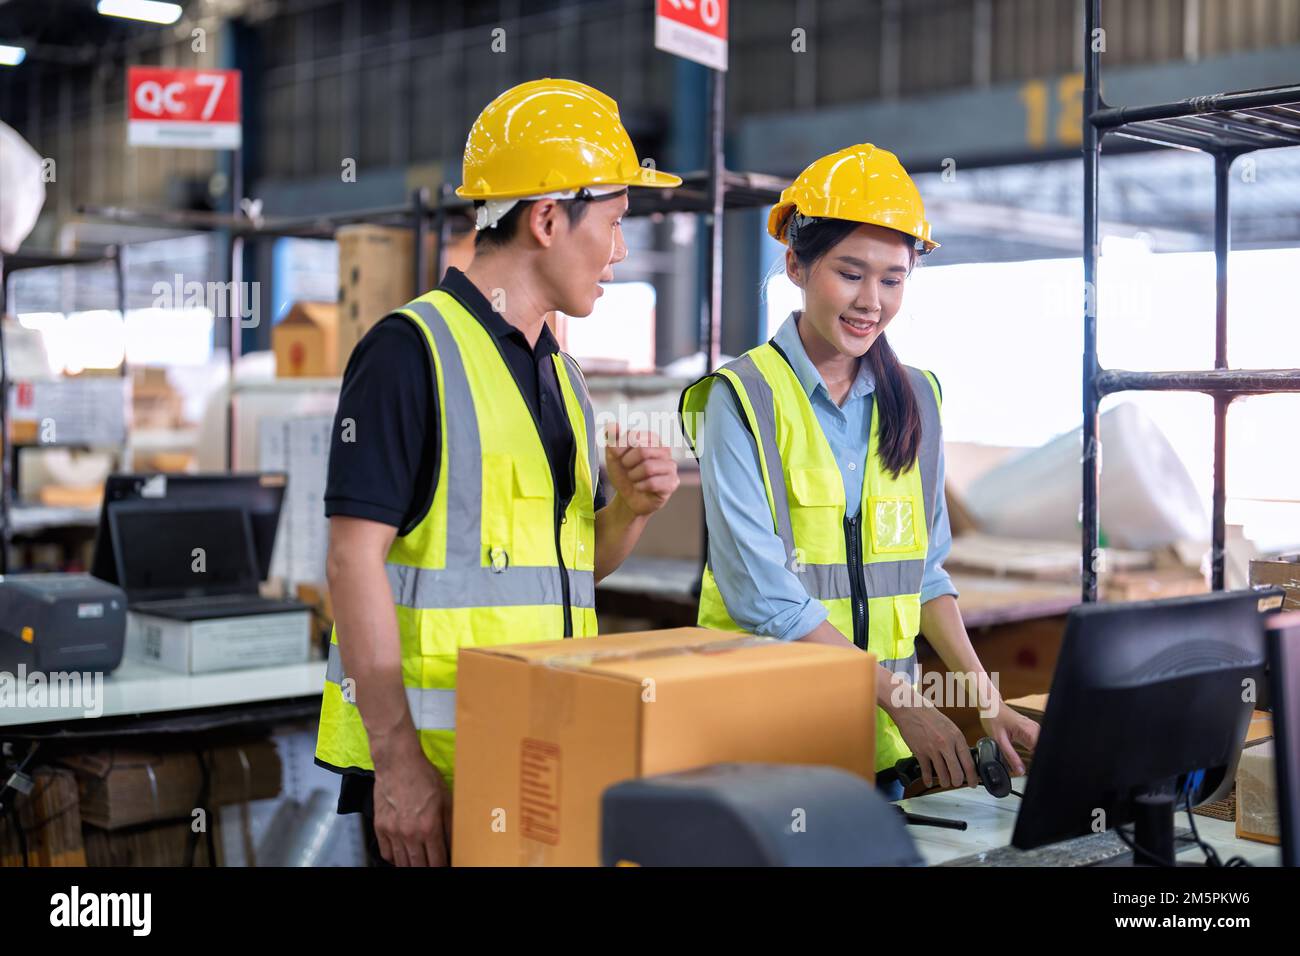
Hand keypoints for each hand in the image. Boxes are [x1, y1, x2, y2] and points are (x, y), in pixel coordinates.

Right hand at [372, 734, 451, 866]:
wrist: (398, 762)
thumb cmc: (423, 776)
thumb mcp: (446, 798)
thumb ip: (450, 824)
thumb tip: (454, 843)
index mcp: (429, 827)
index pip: (437, 861)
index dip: (442, 866)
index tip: (445, 864)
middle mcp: (409, 833)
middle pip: (419, 866)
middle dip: (428, 867)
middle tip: (433, 863)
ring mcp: (392, 832)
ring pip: (402, 863)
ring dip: (412, 865)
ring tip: (419, 862)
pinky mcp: (380, 827)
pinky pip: (386, 853)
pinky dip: (395, 858)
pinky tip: (402, 855)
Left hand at [603, 423, 678, 516]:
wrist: (627, 497)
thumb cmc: (623, 473)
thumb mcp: (612, 455)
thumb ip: (611, 437)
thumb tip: (612, 424)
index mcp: (651, 438)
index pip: (634, 436)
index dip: (620, 448)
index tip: (618, 456)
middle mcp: (664, 449)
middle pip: (643, 451)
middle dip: (628, 463)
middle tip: (627, 469)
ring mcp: (670, 466)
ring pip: (648, 468)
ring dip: (634, 476)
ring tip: (634, 479)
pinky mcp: (672, 483)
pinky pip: (653, 483)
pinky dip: (640, 487)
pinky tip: (641, 487)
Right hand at [889, 688, 977, 789]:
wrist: (910, 709)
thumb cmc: (929, 716)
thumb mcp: (950, 726)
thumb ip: (956, 742)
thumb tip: (962, 758)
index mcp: (957, 737)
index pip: (968, 762)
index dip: (972, 776)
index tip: (973, 782)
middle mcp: (946, 744)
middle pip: (957, 773)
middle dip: (958, 782)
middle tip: (957, 783)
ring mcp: (932, 749)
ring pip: (943, 775)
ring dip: (944, 782)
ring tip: (945, 782)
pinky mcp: (920, 752)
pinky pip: (926, 772)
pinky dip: (928, 779)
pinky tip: (929, 782)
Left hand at [979, 705, 1038, 777]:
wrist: (991, 706)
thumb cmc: (993, 718)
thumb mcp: (999, 740)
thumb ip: (1010, 756)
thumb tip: (1020, 771)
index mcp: (1028, 730)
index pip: (1042, 751)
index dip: (1040, 762)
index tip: (1034, 770)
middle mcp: (1034, 728)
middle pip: (1044, 749)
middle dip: (1039, 760)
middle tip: (1028, 767)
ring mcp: (1034, 728)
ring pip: (1042, 746)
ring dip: (1036, 755)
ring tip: (1025, 759)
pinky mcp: (1032, 729)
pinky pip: (1037, 743)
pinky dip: (1033, 750)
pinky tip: (1027, 754)